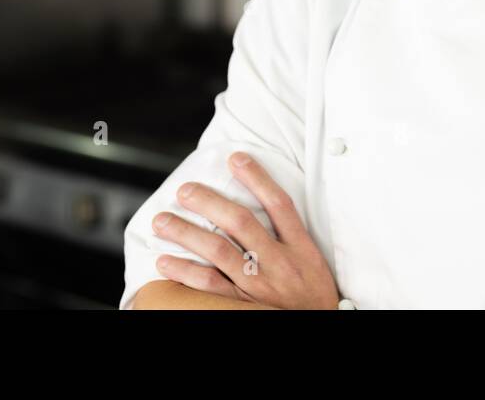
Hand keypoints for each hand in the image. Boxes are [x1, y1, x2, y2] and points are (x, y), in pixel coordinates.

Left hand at [151, 151, 340, 309]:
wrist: (321, 326)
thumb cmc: (314, 297)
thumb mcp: (314, 262)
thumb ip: (292, 238)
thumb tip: (263, 207)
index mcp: (301, 249)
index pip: (279, 204)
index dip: (257, 178)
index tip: (236, 158)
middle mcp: (280, 264)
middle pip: (241, 223)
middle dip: (210, 202)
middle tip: (185, 191)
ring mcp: (260, 287)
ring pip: (219, 252)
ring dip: (187, 233)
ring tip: (163, 221)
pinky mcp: (244, 307)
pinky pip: (210, 287)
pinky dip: (185, 273)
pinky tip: (165, 262)